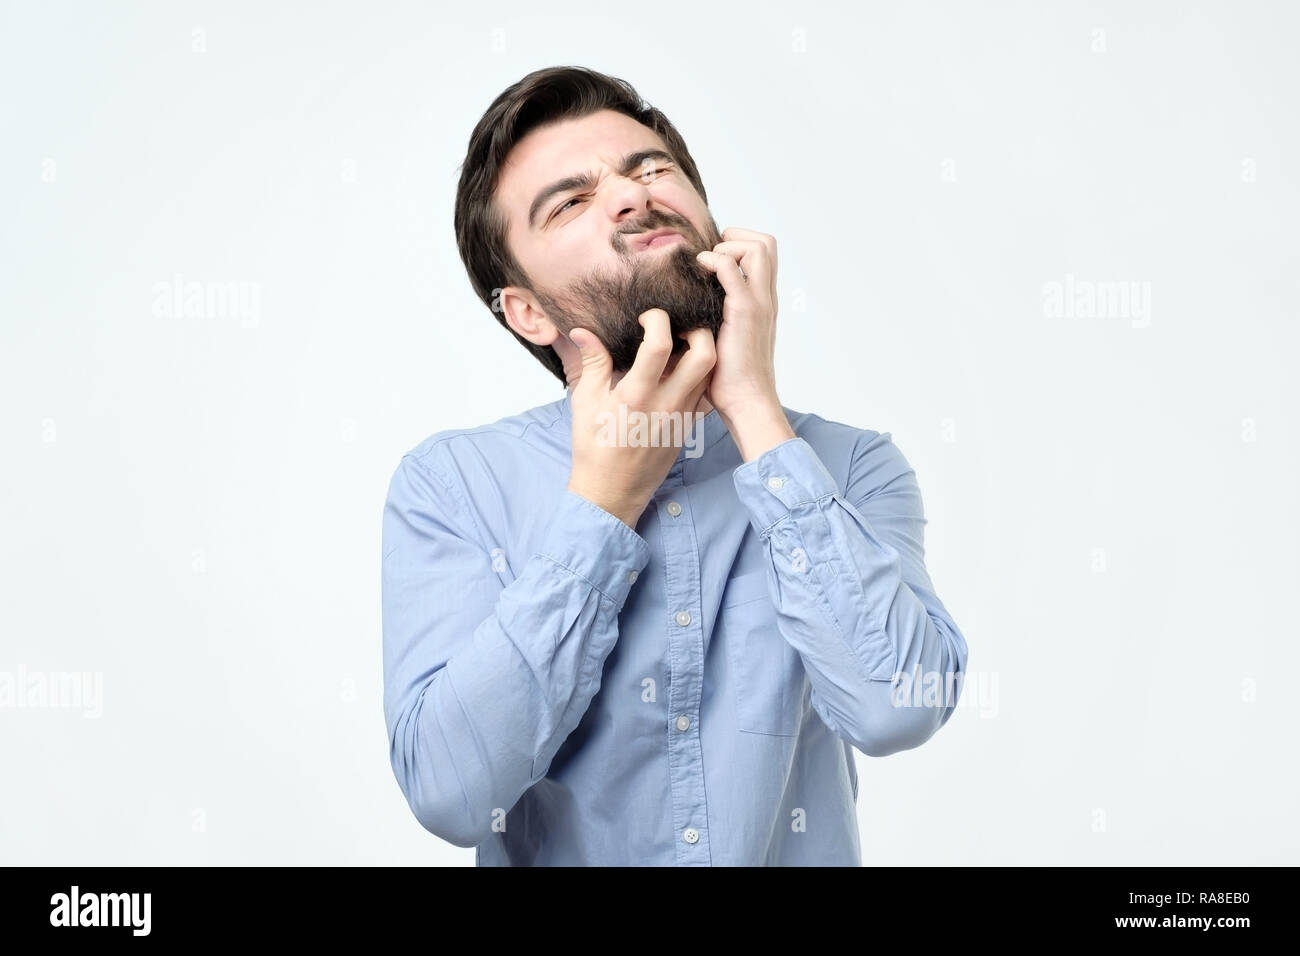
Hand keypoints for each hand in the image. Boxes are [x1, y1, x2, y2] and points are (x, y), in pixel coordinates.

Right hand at [566, 309, 715, 526]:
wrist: (612, 490)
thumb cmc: (594, 447)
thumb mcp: (585, 402)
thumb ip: (591, 362)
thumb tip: (583, 330)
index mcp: (636, 396)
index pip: (660, 346)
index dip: (657, 320)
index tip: (646, 318)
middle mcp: (666, 405)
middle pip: (705, 356)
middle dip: (698, 330)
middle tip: (679, 325)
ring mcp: (682, 417)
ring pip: (711, 373)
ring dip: (702, 350)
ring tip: (681, 343)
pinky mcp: (689, 426)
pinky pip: (705, 393)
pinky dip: (700, 375)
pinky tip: (681, 370)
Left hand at [695, 228, 794, 460]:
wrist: (746, 402)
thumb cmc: (731, 380)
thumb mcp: (724, 340)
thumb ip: (715, 320)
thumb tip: (686, 311)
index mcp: (763, 303)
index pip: (764, 255)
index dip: (739, 247)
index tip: (712, 262)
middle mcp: (765, 298)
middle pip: (767, 243)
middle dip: (736, 238)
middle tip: (710, 258)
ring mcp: (759, 302)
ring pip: (758, 247)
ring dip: (728, 246)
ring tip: (706, 267)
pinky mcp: (744, 311)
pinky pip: (731, 268)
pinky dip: (714, 260)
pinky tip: (698, 273)